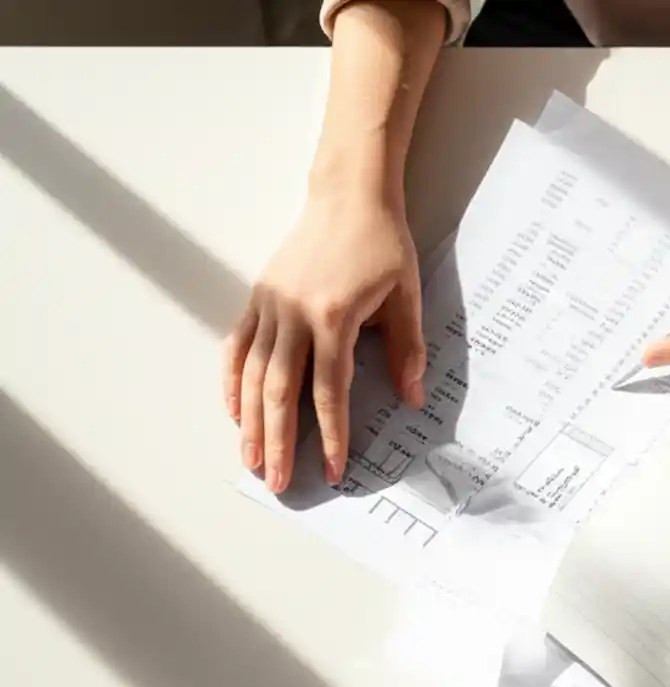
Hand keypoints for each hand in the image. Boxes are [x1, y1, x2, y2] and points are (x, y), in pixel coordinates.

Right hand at [223, 191, 424, 493]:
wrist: (349, 195)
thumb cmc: (383, 243)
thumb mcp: (406, 296)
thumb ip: (406, 350)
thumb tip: (411, 399)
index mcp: (333, 318)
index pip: (329, 392)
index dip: (332, 435)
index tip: (334, 470)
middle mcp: (294, 315)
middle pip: (281, 393)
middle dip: (279, 443)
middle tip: (279, 484)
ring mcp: (270, 306)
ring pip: (253, 376)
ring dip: (251, 422)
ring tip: (251, 461)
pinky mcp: (257, 297)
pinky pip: (237, 347)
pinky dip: (233, 382)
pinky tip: (234, 412)